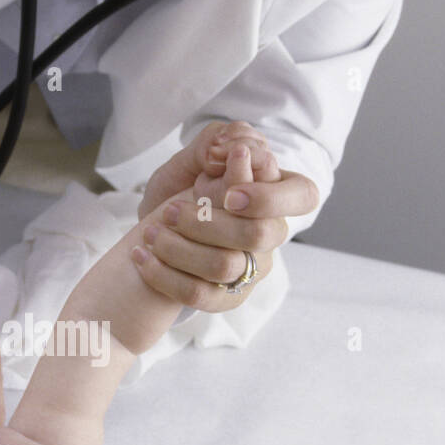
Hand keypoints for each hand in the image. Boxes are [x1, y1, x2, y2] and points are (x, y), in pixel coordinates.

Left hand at [134, 121, 319, 310]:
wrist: (150, 231)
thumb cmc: (177, 190)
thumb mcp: (188, 161)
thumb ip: (212, 146)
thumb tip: (237, 147)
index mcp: (274, 193)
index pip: (303, 195)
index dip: (266, 196)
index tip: (228, 194)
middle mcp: (271, 234)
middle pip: (261, 234)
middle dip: (208, 222)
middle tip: (169, 211)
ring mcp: (252, 270)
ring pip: (225, 266)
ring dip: (178, 247)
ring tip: (150, 232)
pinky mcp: (226, 298)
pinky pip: (199, 294)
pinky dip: (163, 274)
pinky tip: (140, 256)